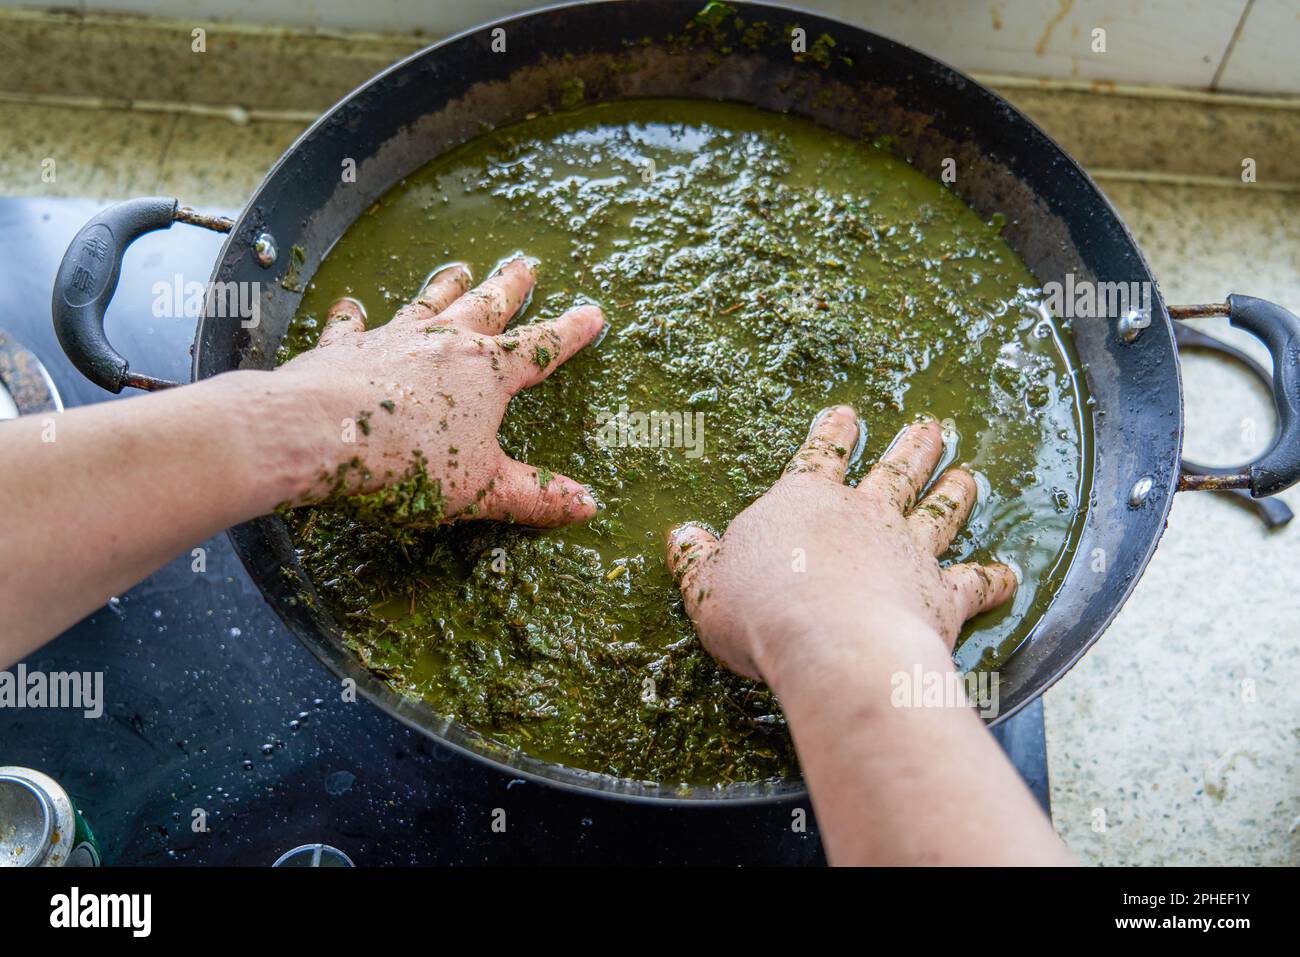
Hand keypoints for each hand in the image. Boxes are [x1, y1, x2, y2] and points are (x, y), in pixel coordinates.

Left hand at [272, 258, 603, 525]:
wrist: (319, 435)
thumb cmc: (408, 463)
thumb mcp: (482, 488)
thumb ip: (534, 494)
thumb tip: (587, 505)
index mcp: (486, 374)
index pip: (540, 350)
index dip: (569, 333)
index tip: (592, 314)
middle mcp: (444, 344)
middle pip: (487, 307)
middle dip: (510, 288)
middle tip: (525, 264)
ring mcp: (392, 339)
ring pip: (428, 303)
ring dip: (447, 286)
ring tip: (461, 268)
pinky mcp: (344, 348)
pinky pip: (352, 325)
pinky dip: (353, 315)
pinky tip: (351, 305)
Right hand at [666, 406, 1016, 682]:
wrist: (831, 647)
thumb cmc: (761, 612)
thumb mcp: (706, 586)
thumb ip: (696, 559)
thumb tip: (679, 536)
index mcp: (804, 502)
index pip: (819, 454)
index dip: (832, 432)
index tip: (847, 413)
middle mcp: (862, 515)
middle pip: (894, 471)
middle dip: (912, 447)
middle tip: (931, 427)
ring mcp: (907, 552)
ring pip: (937, 512)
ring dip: (955, 493)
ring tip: (968, 475)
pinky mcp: (940, 596)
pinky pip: (974, 582)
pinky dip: (995, 579)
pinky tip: (1012, 574)